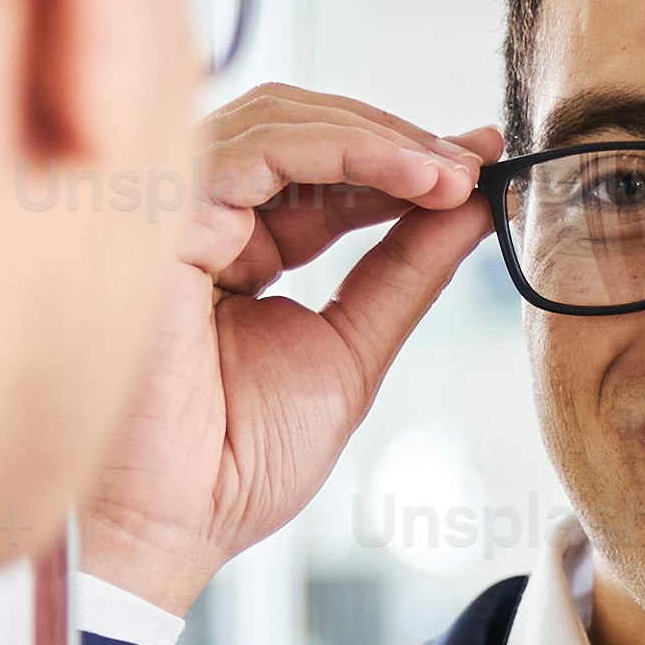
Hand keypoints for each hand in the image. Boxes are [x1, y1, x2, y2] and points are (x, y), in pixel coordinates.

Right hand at [78, 89, 501, 616]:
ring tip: (453, 175)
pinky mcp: (163, 212)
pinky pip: (261, 149)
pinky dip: (345, 150)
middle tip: (475, 163)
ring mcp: (176, 208)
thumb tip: (473, 203)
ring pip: (281, 122)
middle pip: (302, 128)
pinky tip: (412, 177)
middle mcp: (204, 216)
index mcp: (241, 246)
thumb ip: (406, 270)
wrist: (177, 523)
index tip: (481, 164)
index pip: (325, 173)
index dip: (404, 162)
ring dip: (382, 139)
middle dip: (399, 141)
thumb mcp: (353, 347)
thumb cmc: (239, 460)